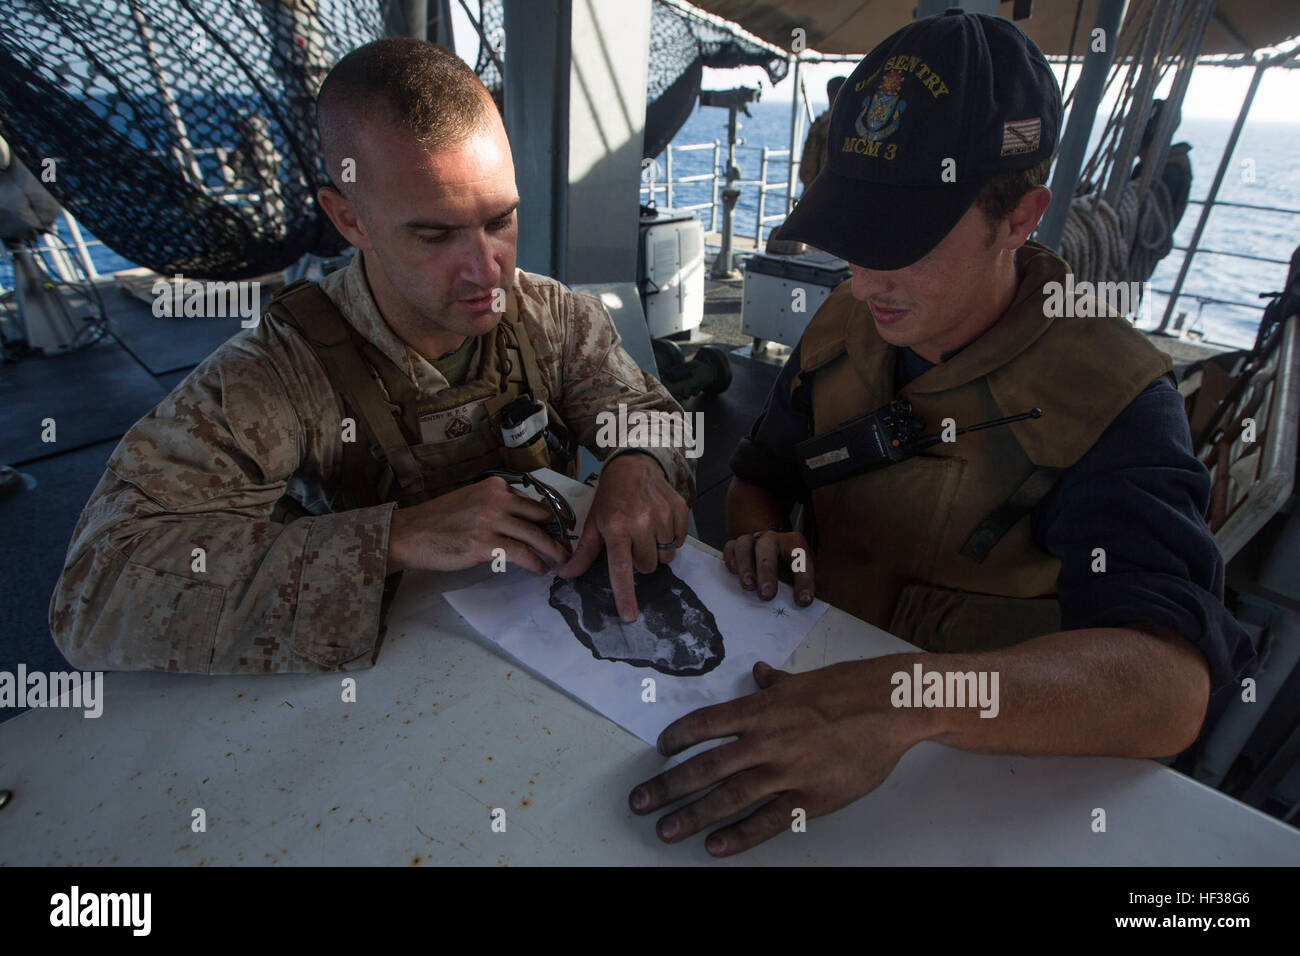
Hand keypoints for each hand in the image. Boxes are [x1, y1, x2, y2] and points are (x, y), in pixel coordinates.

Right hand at [386, 476, 570, 574]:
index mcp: (494, 486)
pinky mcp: (486, 544)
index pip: (532, 500)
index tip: (559, 527)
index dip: (548, 516)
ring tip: (561, 560)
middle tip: (566, 544)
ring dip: (553, 550)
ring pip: (535, 535)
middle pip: (540, 515)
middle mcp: (496, 499)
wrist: (410, 534)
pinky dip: (535, 562)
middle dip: (557, 532)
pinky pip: (522, 554)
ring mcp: (491, 521)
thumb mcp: (471, 500)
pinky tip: (540, 569)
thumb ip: (496, 504)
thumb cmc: (438, 520)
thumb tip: (522, 519)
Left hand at [557, 451, 688, 621]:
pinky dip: (671, 538)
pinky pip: (680, 542)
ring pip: (666, 557)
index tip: (629, 616)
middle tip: (633, 542)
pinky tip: (659, 524)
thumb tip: (564, 575)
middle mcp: (641, 522)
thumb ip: (583, 553)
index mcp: (616, 528)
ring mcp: (663, 516)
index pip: (621, 568)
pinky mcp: (680, 511)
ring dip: (657, 550)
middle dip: (640, 560)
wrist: (634, 466)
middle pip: (647, 566)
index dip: (625, 594)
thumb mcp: (593, 523)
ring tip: (647, 532)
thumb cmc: (611, 498)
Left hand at [628, 657, 931, 856]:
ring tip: (666, 830)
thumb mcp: (803, 679)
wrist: (890, 705)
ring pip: (728, 797)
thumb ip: (775, 682)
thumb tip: (759, 672)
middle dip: (667, 786)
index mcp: (760, 709)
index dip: (677, 738)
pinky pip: (767, 821)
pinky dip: (740, 836)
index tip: (659, 750)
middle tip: (639, 801)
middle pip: (704, 767)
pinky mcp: (809, 798)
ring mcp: (785, 771)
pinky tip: (716, 846)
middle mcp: (764, 740)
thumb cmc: (849, 689)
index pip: (704, 724)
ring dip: (692, 815)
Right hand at [723, 529, 813, 605]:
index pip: (800, 558)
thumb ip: (805, 588)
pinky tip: (733, 573)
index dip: (803, 580)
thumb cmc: (791, 568)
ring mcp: (753, 540)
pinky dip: (730, 559)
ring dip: (745, 565)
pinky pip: (730, 547)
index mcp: (795, 544)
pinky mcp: (737, 546)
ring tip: (748, 585)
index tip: (803, 600)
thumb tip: (805, 604)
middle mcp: (772, 539)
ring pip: (745, 545)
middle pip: (767, 547)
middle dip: (766, 571)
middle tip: (767, 594)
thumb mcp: (805, 575)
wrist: (777, 553)